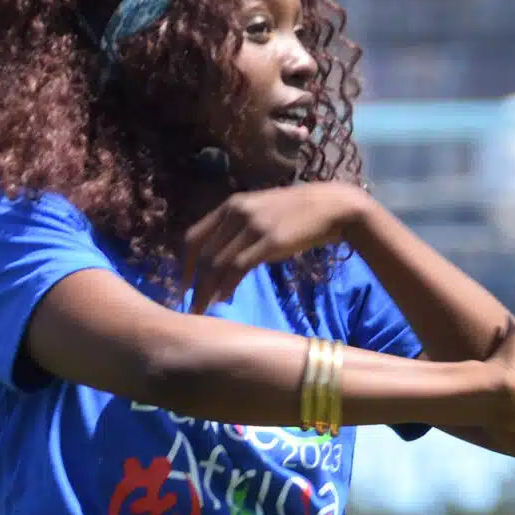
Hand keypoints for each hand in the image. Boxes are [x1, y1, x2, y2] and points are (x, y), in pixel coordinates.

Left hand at [181, 182, 364, 316]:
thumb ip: (236, 231)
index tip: (184, 286)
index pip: (193, 237)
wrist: (330, 207)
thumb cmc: (294, 215)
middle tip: (192, 306)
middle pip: (204, 255)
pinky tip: (222, 299)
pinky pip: (238, 267)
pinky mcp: (269, 241)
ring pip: (217, 263)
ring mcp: (253, 226)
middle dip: (195, 284)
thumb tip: (219, 263)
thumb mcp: (258, 213)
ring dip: (207, 290)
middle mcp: (236, 212)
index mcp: (230, 206)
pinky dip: (226, 286)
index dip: (185, 265)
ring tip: (203, 309)